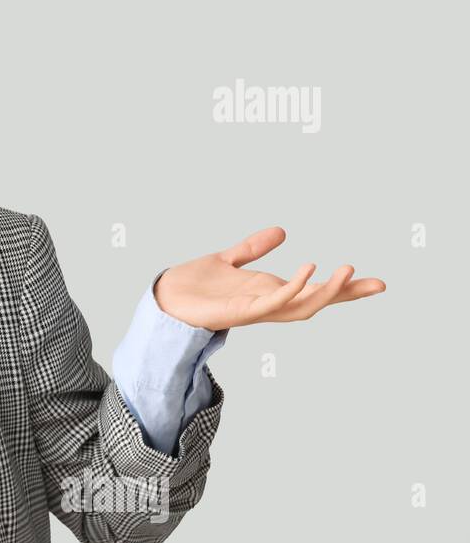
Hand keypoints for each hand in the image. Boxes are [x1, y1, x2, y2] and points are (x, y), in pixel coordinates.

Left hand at [153, 227, 385, 330]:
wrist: (163, 297)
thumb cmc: (193, 285)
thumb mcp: (228, 260)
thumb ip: (253, 248)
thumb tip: (282, 231)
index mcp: (269, 291)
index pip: (313, 290)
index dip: (343, 288)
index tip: (375, 283)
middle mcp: (267, 303)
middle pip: (316, 302)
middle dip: (346, 295)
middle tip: (378, 284)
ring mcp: (256, 309)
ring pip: (301, 306)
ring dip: (327, 291)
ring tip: (348, 271)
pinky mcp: (240, 311)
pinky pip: (274, 301)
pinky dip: (293, 287)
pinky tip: (308, 270)